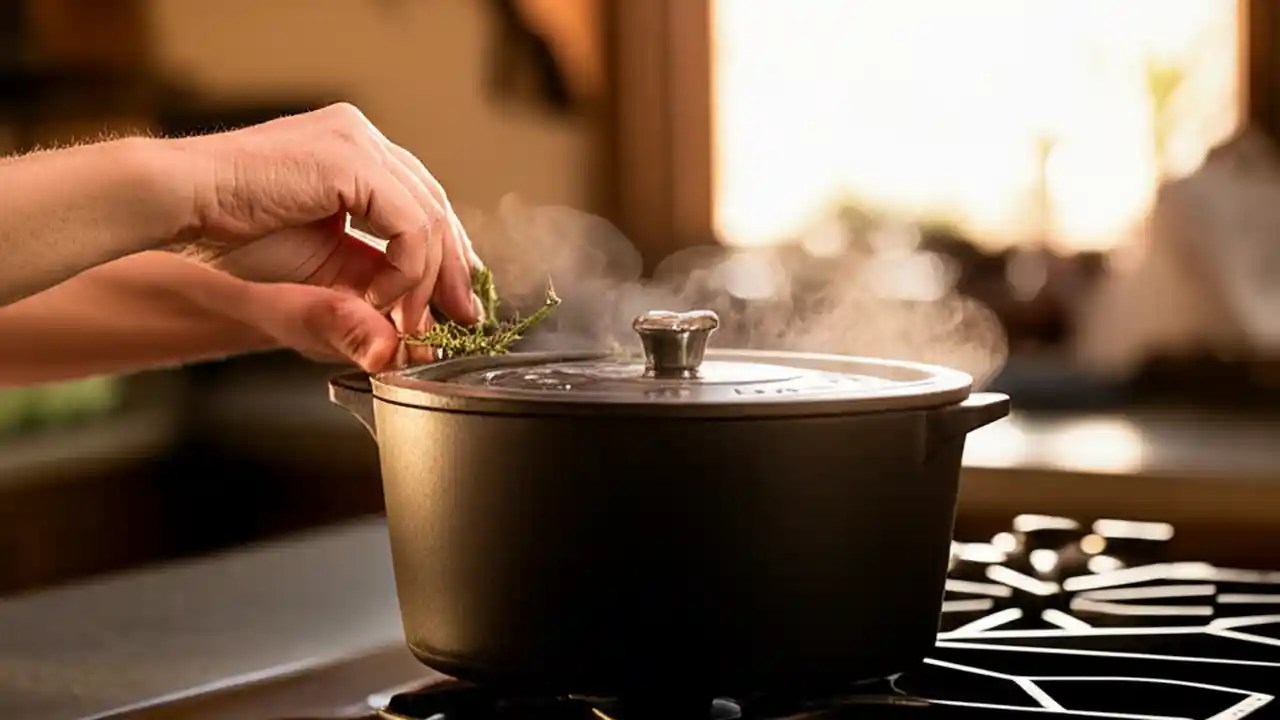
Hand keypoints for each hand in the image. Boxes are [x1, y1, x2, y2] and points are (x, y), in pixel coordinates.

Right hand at [171, 102, 481, 358]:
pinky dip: (408, 270)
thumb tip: (407, 337)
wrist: (177, 206)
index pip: (422, 202)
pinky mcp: (350, 160)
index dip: (447, 256)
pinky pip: (411, 224)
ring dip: (428, 281)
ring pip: (431, 218)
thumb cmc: (230, 236)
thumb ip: (365, 293)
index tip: (455, 305)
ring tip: (409, 323)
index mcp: (352, 151)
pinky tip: (380, 299)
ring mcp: (358, 142)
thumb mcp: (316, 274)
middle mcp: (361, 138)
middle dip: (454, 271)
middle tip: (460, 321)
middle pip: (436, 206)